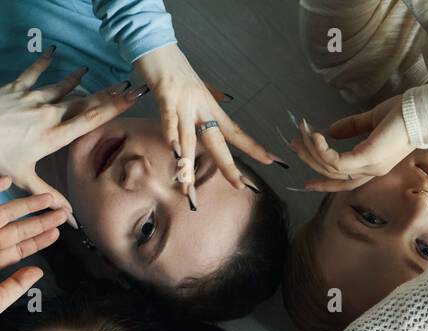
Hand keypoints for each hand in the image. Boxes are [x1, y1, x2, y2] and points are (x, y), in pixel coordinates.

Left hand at [0, 47, 145, 224]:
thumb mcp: (24, 179)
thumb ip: (49, 196)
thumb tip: (70, 220)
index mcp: (53, 136)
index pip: (90, 121)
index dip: (113, 109)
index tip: (130, 99)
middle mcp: (48, 114)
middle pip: (83, 101)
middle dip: (106, 93)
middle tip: (125, 84)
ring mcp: (32, 98)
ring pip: (62, 86)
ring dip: (77, 78)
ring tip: (91, 71)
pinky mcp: (16, 88)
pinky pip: (34, 72)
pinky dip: (44, 62)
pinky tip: (53, 51)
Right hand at [0, 177, 65, 327]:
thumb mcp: (0, 299)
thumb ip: (19, 284)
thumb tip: (39, 271)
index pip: (19, 249)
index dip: (38, 240)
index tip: (56, 233)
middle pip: (17, 230)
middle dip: (39, 222)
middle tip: (61, 213)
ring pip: (4, 214)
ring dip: (26, 205)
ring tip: (50, 198)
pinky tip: (8, 180)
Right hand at [133, 44, 281, 201]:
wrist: (157, 47)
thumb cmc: (174, 71)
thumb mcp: (196, 90)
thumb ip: (208, 103)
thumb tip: (220, 108)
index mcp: (210, 107)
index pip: (235, 131)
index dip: (252, 146)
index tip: (270, 159)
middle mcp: (201, 107)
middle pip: (218, 140)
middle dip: (227, 164)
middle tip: (239, 185)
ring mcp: (184, 102)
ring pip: (189, 138)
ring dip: (188, 164)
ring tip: (189, 187)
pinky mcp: (166, 95)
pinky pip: (170, 118)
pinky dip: (171, 134)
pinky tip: (173, 150)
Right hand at [287, 93, 412, 191]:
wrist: (422, 110)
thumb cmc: (403, 114)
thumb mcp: (372, 120)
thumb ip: (352, 127)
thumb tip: (331, 130)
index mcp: (373, 165)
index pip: (344, 181)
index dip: (324, 183)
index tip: (306, 183)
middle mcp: (370, 171)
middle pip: (333, 176)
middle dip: (310, 161)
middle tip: (294, 145)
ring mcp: (369, 167)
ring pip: (331, 169)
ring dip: (312, 151)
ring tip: (302, 133)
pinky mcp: (367, 158)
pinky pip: (336, 162)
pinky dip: (322, 151)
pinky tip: (315, 136)